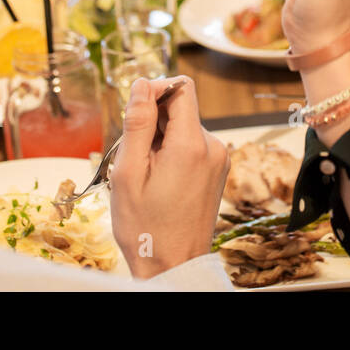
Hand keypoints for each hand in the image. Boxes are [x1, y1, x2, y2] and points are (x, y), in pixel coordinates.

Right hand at [108, 77, 229, 277]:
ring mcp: (218, 160)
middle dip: (153, 122)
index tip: (135, 109)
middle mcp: (213, 147)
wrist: (173, 265)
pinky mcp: (217, 171)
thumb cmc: (146, 227)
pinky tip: (158, 180)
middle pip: (181, 109)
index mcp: (192, 144)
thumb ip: (138, 123)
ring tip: (145, 174)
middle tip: (133, 155)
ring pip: (184, 129)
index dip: (156, 89)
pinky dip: (172, 153)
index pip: (181, 89)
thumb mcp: (130, 172)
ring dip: (160, 140)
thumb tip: (142, 84)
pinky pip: (192, 147)